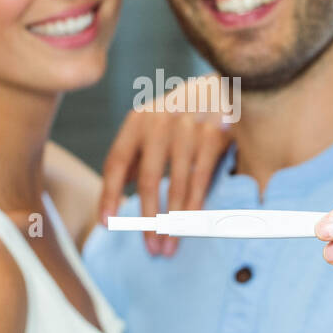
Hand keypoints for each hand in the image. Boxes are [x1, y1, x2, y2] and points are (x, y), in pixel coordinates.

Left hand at [99, 74, 235, 255]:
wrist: (225, 84)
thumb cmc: (181, 114)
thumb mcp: (151, 124)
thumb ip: (134, 155)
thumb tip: (115, 195)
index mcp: (137, 121)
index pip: (116, 162)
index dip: (109, 195)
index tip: (107, 224)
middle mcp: (159, 122)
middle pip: (147, 180)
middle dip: (147, 219)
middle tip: (149, 248)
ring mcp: (188, 128)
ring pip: (177, 185)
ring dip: (173, 221)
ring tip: (168, 246)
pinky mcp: (214, 135)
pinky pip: (201, 179)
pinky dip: (195, 206)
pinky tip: (190, 225)